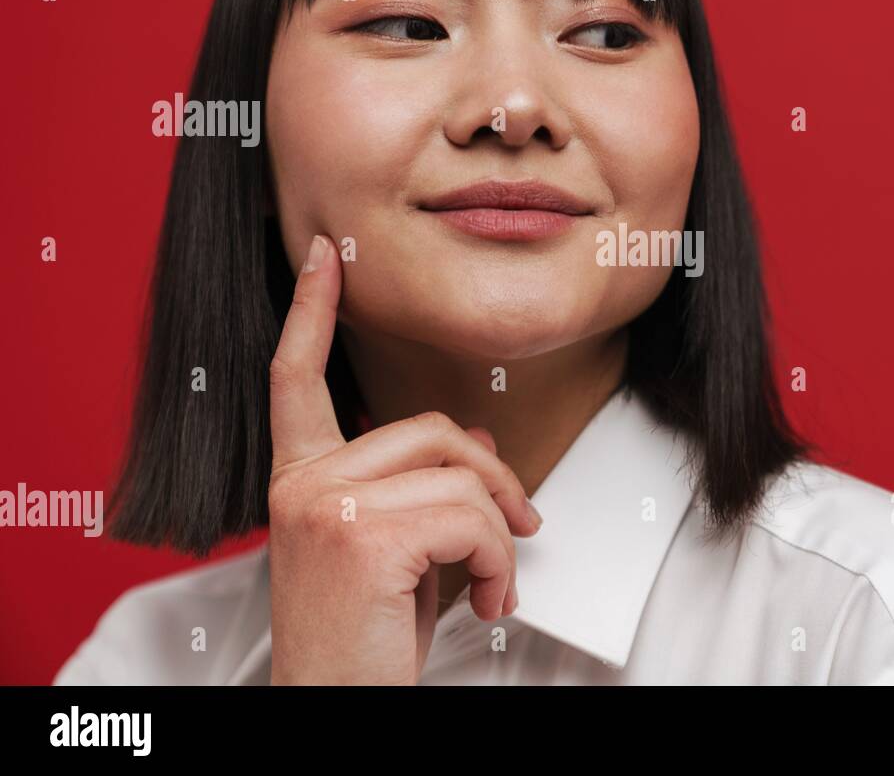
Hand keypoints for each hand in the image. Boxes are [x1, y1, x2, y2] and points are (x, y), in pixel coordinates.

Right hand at [266, 234, 540, 684]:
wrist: (338, 709)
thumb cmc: (367, 642)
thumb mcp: (398, 551)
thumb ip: (424, 487)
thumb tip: (477, 441)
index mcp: (300, 480)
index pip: (295, 377)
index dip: (310, 310)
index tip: (324, 257)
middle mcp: (301, 483)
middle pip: (431, 428)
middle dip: (496, 476)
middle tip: (525, 525)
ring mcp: (324, 503)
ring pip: (461, 475)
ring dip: (500, 536)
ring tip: (492, 585)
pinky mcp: (360, 533)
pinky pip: (471, 517)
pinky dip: (498, 563)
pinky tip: (483, 603)